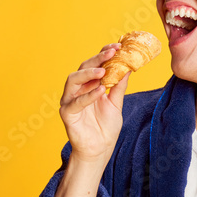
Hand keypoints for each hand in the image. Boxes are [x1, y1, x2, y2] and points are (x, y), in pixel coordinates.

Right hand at [58, 43, 130, 165]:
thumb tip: (128, 66)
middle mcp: (78, 89)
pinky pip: (76, 102)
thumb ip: (119, 86)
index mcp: (89, 84)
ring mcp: (70, 100)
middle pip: (84, 68)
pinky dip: (88, 95)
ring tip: (103, 71)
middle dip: (98, 58)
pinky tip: (100, 90)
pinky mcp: (67, 113)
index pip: (95, 64)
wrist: (100, 149)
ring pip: (73, 79)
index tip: (118, 46)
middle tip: (112, 52)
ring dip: (88, 73)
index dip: (104, 53)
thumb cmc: (106, 127)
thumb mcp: (116, 103)